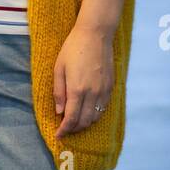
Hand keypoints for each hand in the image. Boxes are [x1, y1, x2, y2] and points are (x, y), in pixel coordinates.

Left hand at [53, 23, 114, 137]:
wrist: (95, 35)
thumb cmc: (73, 49)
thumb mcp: (59, 68)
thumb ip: (59, 92)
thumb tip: (59, 112)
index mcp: (77, 89)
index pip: (71, 118)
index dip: (64, 130)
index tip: (58, 135)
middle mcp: (92, 93)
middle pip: (84, 121)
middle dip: (74, 129)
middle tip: (65, 129)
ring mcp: (103, 90)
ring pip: (96, 117)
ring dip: (85, 123)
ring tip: (75, 122)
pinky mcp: (110, 86)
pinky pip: (104, 108)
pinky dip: (95, 114)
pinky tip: (88, 111)